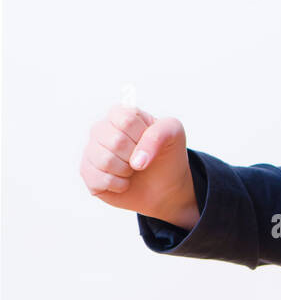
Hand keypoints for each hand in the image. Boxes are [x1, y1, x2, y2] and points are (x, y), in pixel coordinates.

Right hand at [79, 103, 198, 226]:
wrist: (164, 185)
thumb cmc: (166, 154)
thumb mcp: (174, 134)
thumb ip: (158, 135)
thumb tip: (136, 161)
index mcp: (121, 114)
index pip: (126, 120)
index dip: (141, 136)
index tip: (149, 142)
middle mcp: (102, 129)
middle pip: (115, 141)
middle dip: (135, 155)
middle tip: (141, 158)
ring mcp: (92, 150)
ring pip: (105, 160)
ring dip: (126, 171)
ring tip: (132, 169)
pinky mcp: (88, 172)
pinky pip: (98, 180)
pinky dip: (118, 185)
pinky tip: (124, 181)